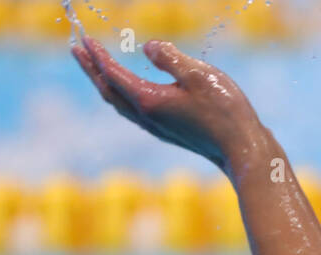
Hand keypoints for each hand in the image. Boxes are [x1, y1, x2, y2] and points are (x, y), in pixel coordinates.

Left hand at [72, 37, 261, 173]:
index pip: (113, 74)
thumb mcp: (199, 74)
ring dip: (105, 84)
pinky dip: (122, 97)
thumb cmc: (225, 112)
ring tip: (96, 70)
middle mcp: (148, 117)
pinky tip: (129, 94)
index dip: (97, 55)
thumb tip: (149, 47)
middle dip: (92, 69)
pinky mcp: (170, 133)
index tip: (84, 38)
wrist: (243, 151)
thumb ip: (170, 57)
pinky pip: (134, 113)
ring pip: (120, 105)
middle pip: (109, 91)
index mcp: (149, 100)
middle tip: (76, 49)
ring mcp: (158, 128)